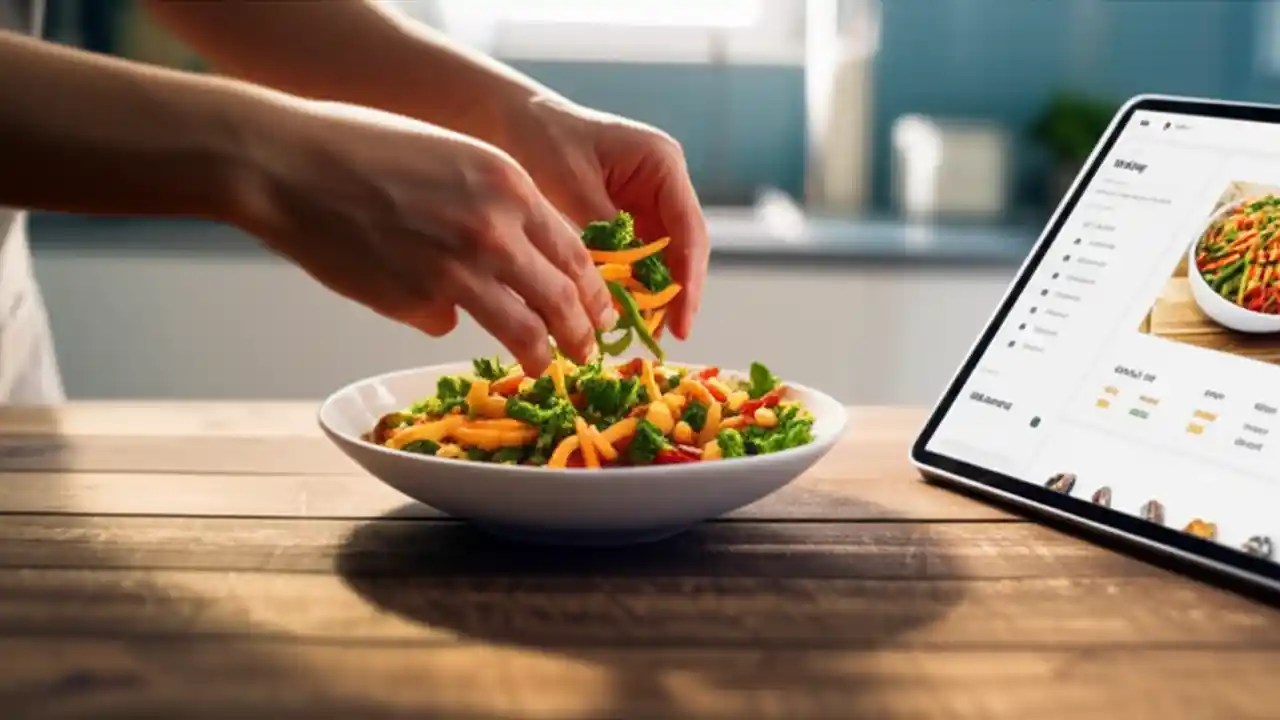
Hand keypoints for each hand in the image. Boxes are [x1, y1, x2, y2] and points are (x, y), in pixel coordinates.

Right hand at [231, 100, 615, 373]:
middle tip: (584, 351)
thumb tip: (514, 262)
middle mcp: (494, 230)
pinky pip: (443, 323)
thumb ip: (497, 207)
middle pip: (561, 298)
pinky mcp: (415, 302)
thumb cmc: (367, 148)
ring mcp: (456, 271)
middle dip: (580, 333)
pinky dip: (439, 320)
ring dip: (539, 355)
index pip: (575, 253)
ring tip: (544, 366)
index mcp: (510, 186)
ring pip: (522, 330)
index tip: (598, 312)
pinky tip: (415, 299)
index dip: (592, 291)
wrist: (290, 164)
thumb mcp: (456, 156)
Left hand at [499, 96, 709, 339]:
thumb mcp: (572, 187)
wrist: (509, 120)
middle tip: (663, 336)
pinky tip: (620, 311)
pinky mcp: (626, 214)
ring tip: (643, 332)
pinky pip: (637, 255)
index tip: (680, 322)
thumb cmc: (541, 140)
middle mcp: (664, 181)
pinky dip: (630, 282)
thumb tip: (625, 286)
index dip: (688, 280)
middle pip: (683, 247)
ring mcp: (648, 198)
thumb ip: (605, 234)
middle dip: (674, 293)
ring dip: (653, 292)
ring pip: (662, 256)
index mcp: (662, 163)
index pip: (689, 230)